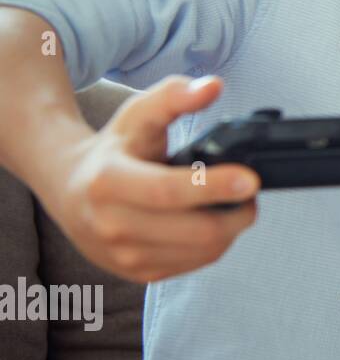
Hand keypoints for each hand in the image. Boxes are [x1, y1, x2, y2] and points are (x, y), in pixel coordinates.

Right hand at [44, 75, 260, 282]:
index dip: (214, 187)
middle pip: (195, 230)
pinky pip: (194, 264)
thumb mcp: (138, 114)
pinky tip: (213, 222)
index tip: (251, 179)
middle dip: (237, 212)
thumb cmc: (113, 149)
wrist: (70, 189)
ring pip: (202, 251)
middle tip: (250, 191)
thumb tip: (212, 86)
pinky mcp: (138, 273)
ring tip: (235, 204)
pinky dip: (215, 244)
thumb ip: (174, 96)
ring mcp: (124, 255)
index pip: (168, 191)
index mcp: (108, 182)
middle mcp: (111, 225)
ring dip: (231, 229)